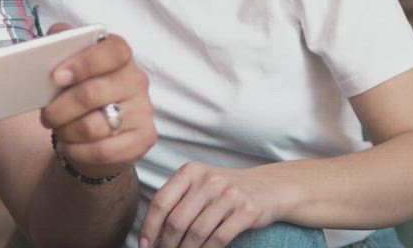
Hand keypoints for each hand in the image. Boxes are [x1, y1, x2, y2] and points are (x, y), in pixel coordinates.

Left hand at [41, 23, 155, 179]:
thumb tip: (50, 40)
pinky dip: (77, 151)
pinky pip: (102, 150)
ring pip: (94, 126)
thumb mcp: (69, 65)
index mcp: (119, 55)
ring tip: (58, 130)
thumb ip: (60, 46)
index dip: (83, 63)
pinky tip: (70, 146)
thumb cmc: (79, 92)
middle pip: (93, 93)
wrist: (98, 133)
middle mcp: (136, 80)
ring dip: (66, 131)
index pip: (112, 51)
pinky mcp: (143, 138)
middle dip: (60, 108)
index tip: (57, 77)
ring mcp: (143, 110)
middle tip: (46, 115)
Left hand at [139, 162, 277, 247]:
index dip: (149, 226)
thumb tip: (152, 233)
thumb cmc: (224, 190)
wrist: (268, 187)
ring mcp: (229, 194)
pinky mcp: (246, 211)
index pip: (161, 201)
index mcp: (191, 171)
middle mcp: (208, 180)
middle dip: (167, 244)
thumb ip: (177, 201)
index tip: (144, 244)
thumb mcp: (199, 185)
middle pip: (177, 220)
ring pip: (197, 232)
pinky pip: (219, 238)